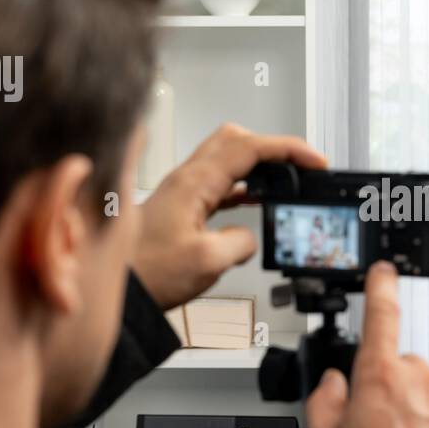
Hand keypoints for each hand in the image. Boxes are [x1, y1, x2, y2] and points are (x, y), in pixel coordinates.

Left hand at [132, 123, 326, 309]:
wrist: (114, 288)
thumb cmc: (145, 273)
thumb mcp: (206, 262)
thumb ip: (240, 243)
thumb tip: (249, 238)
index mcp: (195, 182)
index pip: (250, 147)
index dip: (288, 149)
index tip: (314, 160)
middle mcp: (187, 179)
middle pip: (237, 140)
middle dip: (274, 147)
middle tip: (300, 165)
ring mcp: (183, 191)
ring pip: (228, 159)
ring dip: (260, 165)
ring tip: (287, 182)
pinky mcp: (181, 207)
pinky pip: (220, 184)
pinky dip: (244, 187)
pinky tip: (257, 201)